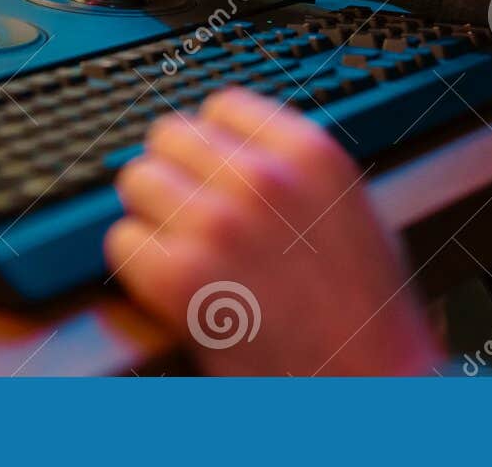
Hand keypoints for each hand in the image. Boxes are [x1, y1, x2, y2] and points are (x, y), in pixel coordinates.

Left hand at [105, 89, 443, 375]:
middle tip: (188, 210)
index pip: (220, 105)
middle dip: (175, 172)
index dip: (211, 139)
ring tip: (180, 246)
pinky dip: (138, 264)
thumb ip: (290, 162)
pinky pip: (122, 241)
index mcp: (307, 150)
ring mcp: (215, 224)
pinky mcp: (180, 277)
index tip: (211, 165)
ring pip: (137, 181)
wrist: (369, 385)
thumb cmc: (367, 308)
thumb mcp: (348, 203)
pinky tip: (170, 283)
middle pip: (168, 135)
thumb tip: (227, 144)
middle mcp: (258, 177)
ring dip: (151, 213)